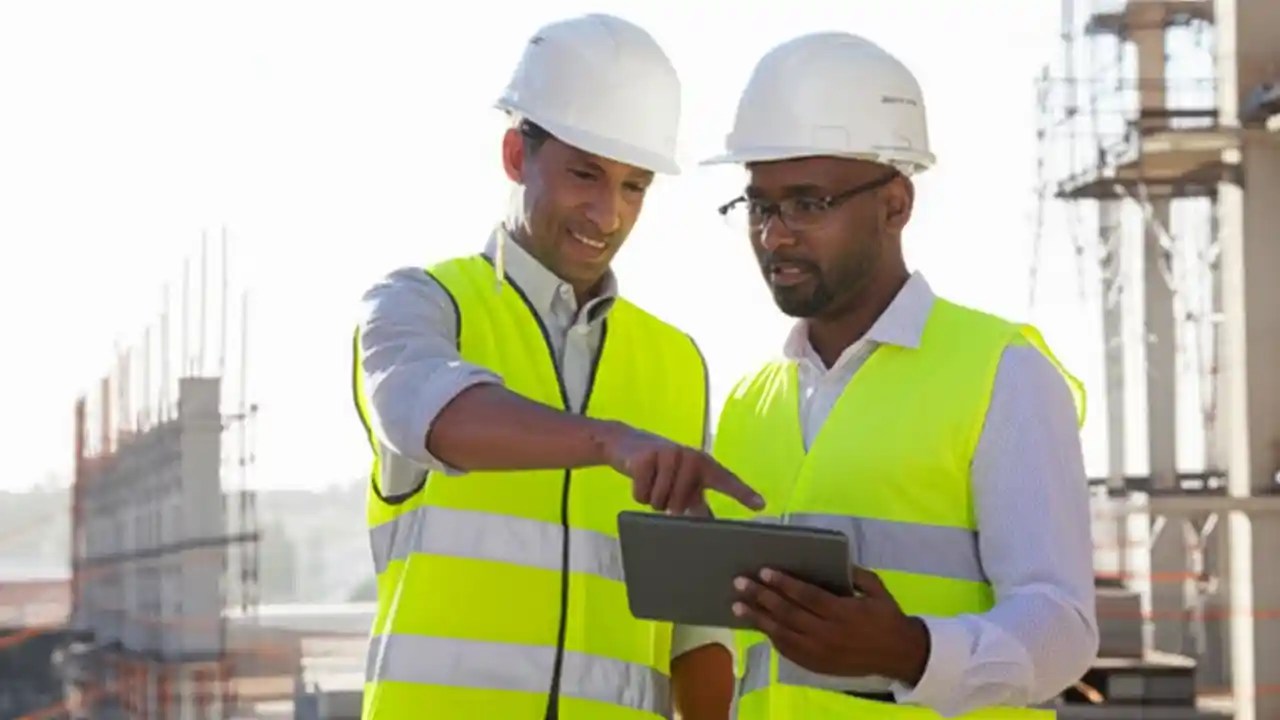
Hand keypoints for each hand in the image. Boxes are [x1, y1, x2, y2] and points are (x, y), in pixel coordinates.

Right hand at [599, 424, 764, 514]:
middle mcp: (691, 457)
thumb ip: (696, 503)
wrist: (625, 443)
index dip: (743, 493)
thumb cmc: (660, 468)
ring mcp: (669, 455)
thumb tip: (710, 527)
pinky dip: (638, 493)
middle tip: (662, 486)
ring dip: (652, 498)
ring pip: (660, 502)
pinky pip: (642, 496)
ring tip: (651, 480)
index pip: (726, 481)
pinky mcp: (646, 457)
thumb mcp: (681, 483)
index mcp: (704, 465)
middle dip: (668, 504)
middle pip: (681, 505)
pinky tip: (639, 476)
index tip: (760, 505)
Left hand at [731, 565, 929, 683]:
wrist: (899, 655)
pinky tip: (758, 625)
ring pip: (782, 634)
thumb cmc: (887, 618)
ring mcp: (820, 652)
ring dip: (758, 618)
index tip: (764, 571)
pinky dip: (771, 637)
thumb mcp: (877, 590)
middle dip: (761, 597)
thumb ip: (856, 574)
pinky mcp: (817, 665)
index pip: (806, 596)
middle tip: (739, 583)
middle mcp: (828, 633)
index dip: (784, 583)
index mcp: (843, 612)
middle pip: (787, 613)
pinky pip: (788, 651)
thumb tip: (832, 559)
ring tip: (737, 606)